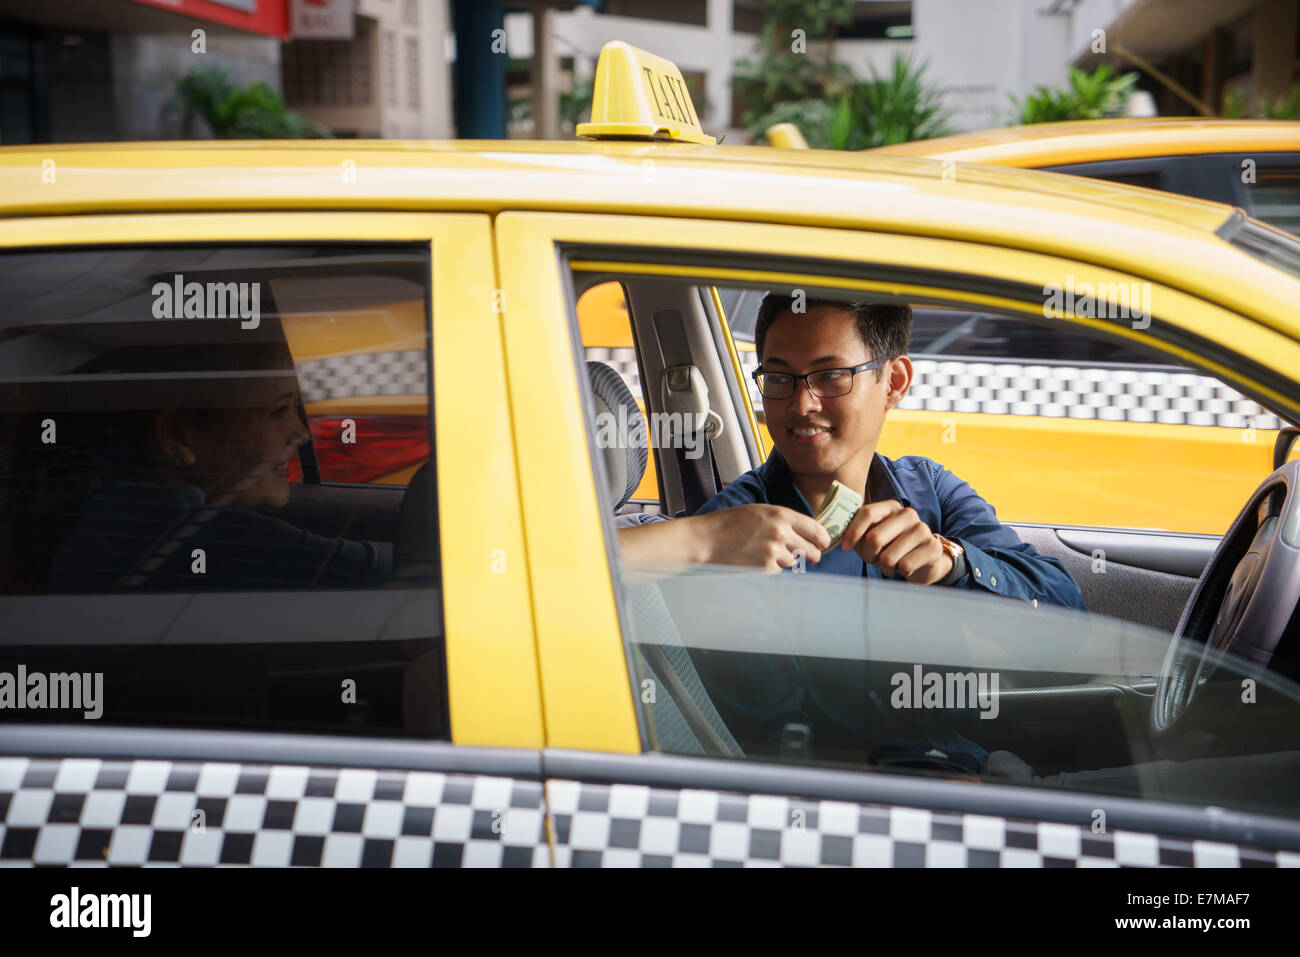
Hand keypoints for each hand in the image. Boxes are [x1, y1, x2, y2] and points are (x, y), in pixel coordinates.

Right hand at [698, 504, 831, 572]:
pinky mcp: (765, 567)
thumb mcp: (760, 511)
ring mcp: (773, 552)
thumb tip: (804, 531)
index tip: (823, 542)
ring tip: (770, 552)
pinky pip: (779, 569)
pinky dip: (773, 566)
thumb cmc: (730, 522)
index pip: (816, 529)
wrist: (708, 539)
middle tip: (811, 556)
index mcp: (781, 515)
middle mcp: (781, 533)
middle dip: (813, 554)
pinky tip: (759, 557)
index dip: (823, 538)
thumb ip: (783, 519)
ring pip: (795, 561)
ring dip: (788, 559)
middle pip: (812, 550)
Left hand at [840, 499, 952, 584]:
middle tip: (872, 559)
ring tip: (891, 564)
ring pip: (888, 557)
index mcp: (891, 507)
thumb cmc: (892, 547)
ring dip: (884, 567)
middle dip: (868, 555)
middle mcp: (908, 514)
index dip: (853, 532)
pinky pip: (905, 566)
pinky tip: (905, 567)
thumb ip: (858, 534)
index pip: (867, 513)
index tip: (845, 548)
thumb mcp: (873, 537)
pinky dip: (900, 572)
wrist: (925, 560)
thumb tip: (841, 540)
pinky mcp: (932, 548)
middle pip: (874, 538)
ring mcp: (922, 530)